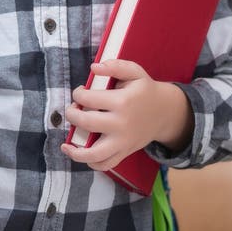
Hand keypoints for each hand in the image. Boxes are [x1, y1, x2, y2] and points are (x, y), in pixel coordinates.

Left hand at [60, 59, 192, 171]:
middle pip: (87, 123)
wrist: (165, 113)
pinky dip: (92, 163)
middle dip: (72, 115)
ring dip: (76, 151)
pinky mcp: (125, 152)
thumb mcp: (134, 72)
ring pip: (95, 153)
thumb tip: (94, 67)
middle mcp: (121, 124)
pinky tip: (82, 154)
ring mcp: (123, 141)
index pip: (88, 99)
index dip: (78, 94)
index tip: (80, 92)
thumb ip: (115, 66)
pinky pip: (106, 164)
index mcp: (122, 101)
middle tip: (72, 110)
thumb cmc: (145, 90)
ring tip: (66, 145)